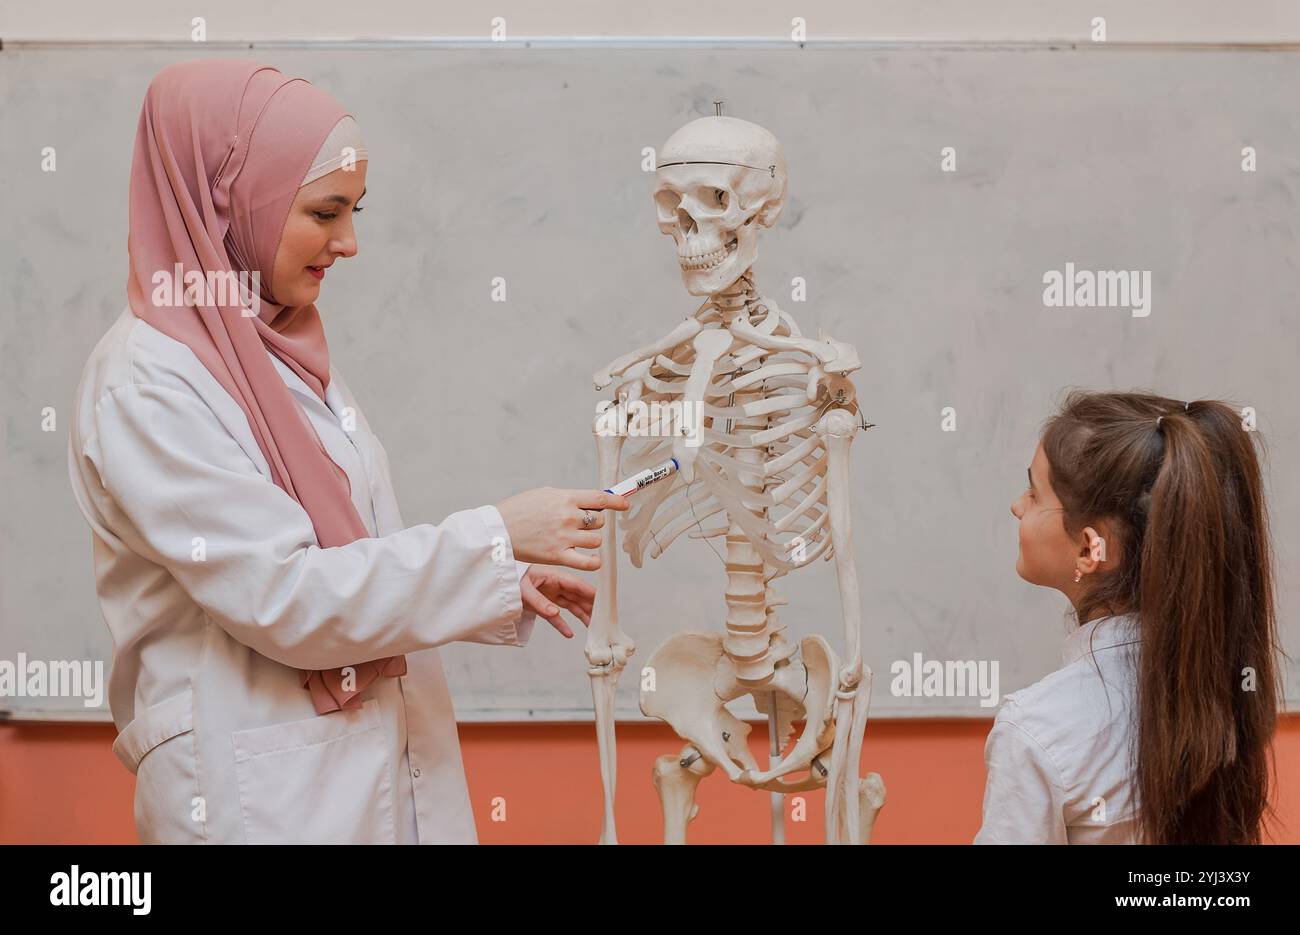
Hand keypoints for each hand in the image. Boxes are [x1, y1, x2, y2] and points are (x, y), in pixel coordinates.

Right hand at [494, 488, 629, 570]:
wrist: (498, 530)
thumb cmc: (517, 511)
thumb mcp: (542, 494)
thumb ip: (565, 498)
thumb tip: (583, 501)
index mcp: (565, 498)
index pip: (600, 498)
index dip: (616, 501)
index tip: (624, 504)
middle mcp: (568, 516)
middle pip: (600, 521)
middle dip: (595, 523)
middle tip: (583, 526)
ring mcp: (565, 537)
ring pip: (596, 540)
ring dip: (591, 541)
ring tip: (578, 540)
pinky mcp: (558, 556)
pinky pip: (587, 562)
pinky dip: (594, 562)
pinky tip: (592, 560)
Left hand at [519, 566, 596, 637]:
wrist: (497, 585)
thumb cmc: (512, 581)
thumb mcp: (524, 590)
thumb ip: (539, 602)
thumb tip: (555, 613)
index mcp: (553, 576)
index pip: (575, 584)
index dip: (589, 591)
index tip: (602, 599)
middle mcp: (554, 586)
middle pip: (576, 596)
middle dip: (590, 605)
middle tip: (602, 616)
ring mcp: (550, 595)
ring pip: (570, 606)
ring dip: (581, 615)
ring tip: (592, 626)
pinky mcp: (543, 605)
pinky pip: (556, 617)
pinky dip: (562, 624)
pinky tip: (569, 633)